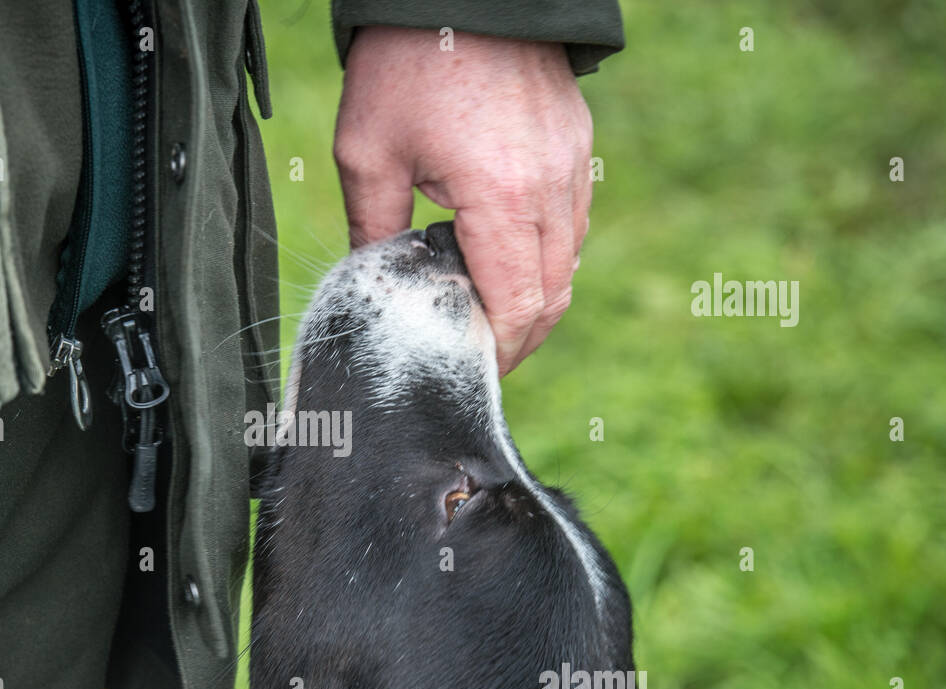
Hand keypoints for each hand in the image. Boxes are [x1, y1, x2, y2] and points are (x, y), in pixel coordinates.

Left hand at [334, 26, 593, 374]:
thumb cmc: (408, 64)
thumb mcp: (368, 154)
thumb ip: (373, 232)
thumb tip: (373, 290)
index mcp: (503, 200)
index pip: (520, 309)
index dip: (499, 352)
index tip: (468, 367)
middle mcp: (553, 190)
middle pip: (554, 298)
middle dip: (518, 337)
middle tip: (477, 353)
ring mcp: (573, 167)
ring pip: (570, 265)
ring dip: (534, 298)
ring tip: (486, 311)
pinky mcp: (577, 147)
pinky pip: (573, 224)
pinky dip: (546, 257)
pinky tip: (504, 258)